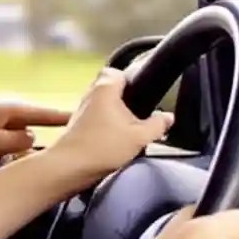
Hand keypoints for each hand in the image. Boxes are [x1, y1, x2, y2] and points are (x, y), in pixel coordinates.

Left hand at [0, 101, 71, 159]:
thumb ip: (6, 142)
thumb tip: (32, 139)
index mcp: (6, 109)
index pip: (43, 113)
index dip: (66, 117)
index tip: (90, 117)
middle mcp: (10, 112)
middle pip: (40, 125)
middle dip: (55, 136)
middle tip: (73, 150)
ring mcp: (6, 121)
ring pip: (29, 138)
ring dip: (30, 152)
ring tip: (23, 163)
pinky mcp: (2, 131)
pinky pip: (19, 142)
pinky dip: (20, 153)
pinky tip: (8, 163)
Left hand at [43, 68, 172, 181]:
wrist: (70, 167)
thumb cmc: (105, 146)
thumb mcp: (140, 137)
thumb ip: (157, 125)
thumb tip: (169, 117)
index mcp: (105, 88)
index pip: (118, 72)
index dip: (131, 80)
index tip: (143, 94)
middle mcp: (90, 94)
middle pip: (109, 88)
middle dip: (124, 98)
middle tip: (139, 113)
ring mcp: (80, 110)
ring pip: (101, 104)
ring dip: (113, 113)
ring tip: (129, 128)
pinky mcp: (75, 126)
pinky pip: (94, 118)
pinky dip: (104, 124)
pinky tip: (114, 139)